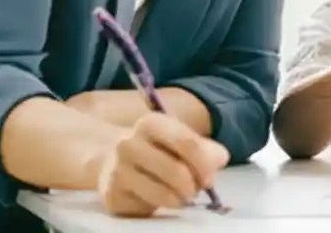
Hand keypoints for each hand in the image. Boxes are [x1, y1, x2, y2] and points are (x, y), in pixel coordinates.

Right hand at [96, 112, 229, 216]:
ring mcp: (117, 171)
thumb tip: (220, 159)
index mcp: (151, 123)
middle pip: (176, 172)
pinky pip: (148, 208)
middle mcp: (129, 144)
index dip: (204, 164)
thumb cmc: (155, 149)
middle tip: (195, 190)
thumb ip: (205, 148)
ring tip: (180, 195)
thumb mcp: (180, 139)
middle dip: (193, 186)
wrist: (110, 160)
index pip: (187, 143)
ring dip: (180, 199)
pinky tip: (156, 196)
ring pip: (163, 194)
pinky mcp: (113, 196)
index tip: (210, 178)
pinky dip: (159, 207)